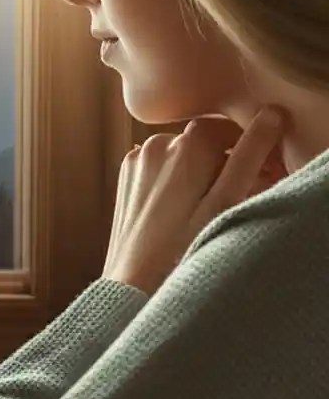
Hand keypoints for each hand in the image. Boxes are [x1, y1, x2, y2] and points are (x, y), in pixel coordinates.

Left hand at [104, 106, 287, 294]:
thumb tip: (271, 116)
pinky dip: (178, 182)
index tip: (263, 175)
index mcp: (186, 144)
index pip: (230, 129)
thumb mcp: (228, 201)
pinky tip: (184, 213)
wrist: (133, 283)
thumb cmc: (184, 246)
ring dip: (202, 173)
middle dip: (227, 162)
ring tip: (212, 209)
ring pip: (182, 156)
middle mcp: (156, 144)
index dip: (251, 149)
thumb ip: (251, 154)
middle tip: (242, 195)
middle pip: (205, 143)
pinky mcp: (126, 179)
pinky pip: (161, 170)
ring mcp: (137, 161)